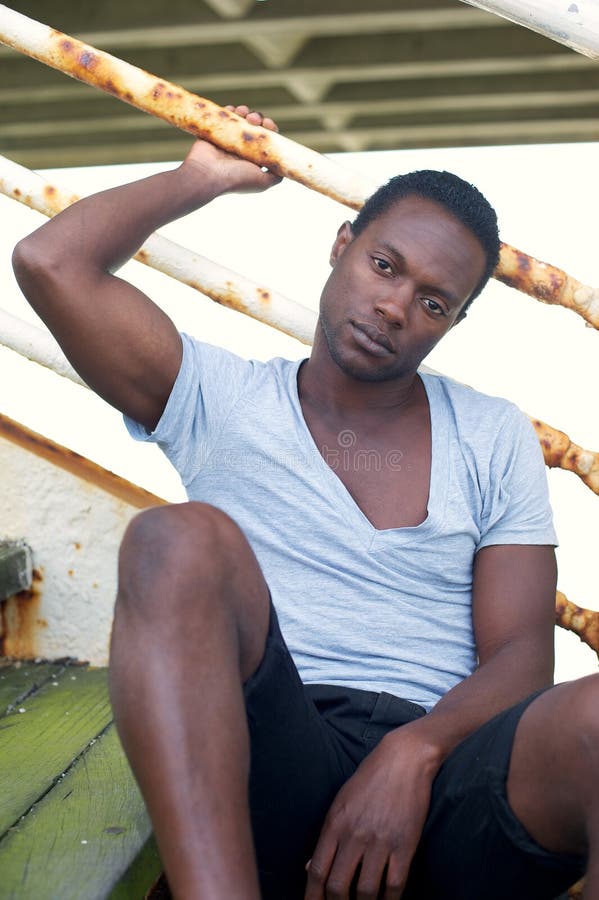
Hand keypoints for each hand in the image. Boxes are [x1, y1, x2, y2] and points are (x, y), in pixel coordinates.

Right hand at [181, 104, 281, 194]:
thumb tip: (283, 167)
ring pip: (241, 120)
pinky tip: (234, 109)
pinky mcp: (214, 133)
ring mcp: (227, 141)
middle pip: (255, 127)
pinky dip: (230, 110)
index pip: (266, 140)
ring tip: (243, 112)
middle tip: (254, 119)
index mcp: (252, 160)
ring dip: (245, 112)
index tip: (268, 125)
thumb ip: (276, 176)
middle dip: (258, 119)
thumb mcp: (263, 182)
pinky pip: (224, 116)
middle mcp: (241, 151)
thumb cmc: (236, 179)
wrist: (207, 176)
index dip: (270, 129)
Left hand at [304, 727, 439, 899]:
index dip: (312, 897)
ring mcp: (380, 841)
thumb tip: (311, 869)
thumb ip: (327, 837)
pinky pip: (394, 885)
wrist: (404, 759)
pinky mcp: (405, 845)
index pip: (317, 871)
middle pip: (337, 886)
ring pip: (365, 892)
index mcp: (335, 824)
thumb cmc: (370, 780)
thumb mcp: (341, 803)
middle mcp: (355, 835)